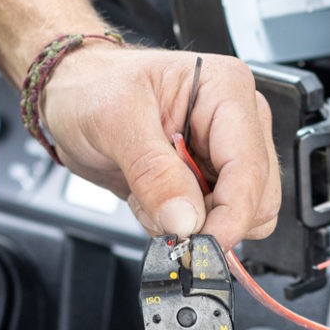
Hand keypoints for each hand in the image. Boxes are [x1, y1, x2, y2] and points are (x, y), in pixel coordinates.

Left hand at [39, 42, 280, 247]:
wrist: (71, 96)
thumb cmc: (92, 87)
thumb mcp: (114, 120)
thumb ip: (153, 171)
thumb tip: (186, 218)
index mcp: (226, 90)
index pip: (249, 165)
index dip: (232, 213)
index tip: (203, 242)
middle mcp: (236, 121)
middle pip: (258, 197)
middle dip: (211, 220)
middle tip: (165, 219)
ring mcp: (224, 153)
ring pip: (241, 215)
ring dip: (193, 224)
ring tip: (150, 197)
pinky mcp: (208, 179)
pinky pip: (214, 221)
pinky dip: (182, 225)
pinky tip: (153, 200)